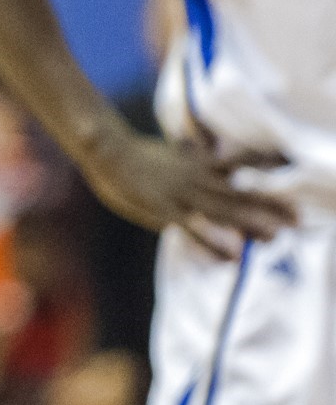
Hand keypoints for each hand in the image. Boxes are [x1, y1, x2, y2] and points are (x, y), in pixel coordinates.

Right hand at [82, 133, 295, 258]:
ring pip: (224, 209)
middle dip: (269, 206)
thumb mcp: (168, 152)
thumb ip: (188, 156)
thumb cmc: (133, 153)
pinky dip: (215, 242)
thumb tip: (202, 154)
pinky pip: (196, 228)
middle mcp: (196, 177)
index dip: (265, 173)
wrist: (107, 149)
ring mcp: (182, 193)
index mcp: (198, 162)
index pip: (240, 166)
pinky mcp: (165, 208)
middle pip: (240, 192)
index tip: (289, 179)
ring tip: (276, 237)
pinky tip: (232, 255)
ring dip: (251, 223)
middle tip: (297, 219)